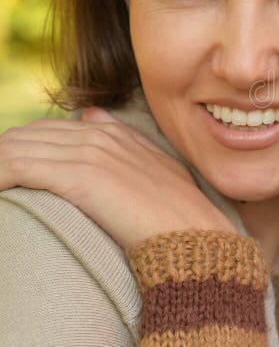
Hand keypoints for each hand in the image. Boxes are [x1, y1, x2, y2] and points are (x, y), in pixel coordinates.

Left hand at [0, 107, 234, 247]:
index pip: (47, 129)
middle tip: (2, 188)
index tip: (16, 180)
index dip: (26, 152)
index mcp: (113, 132)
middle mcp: (99, 134)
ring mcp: (89, 152)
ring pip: (13, 148)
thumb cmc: (177, 212)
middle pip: (24, 135)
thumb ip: (125, 140)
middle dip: (4, 160)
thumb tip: (90, 114)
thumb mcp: (156, 166)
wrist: (192, 232)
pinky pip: (15, 166)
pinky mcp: (79, 175)